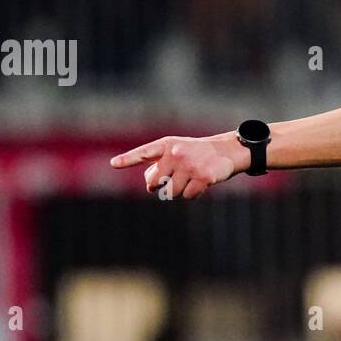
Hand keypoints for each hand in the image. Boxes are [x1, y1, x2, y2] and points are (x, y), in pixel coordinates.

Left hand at [110, 132, 248, 198]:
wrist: (226, 151)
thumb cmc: (196, 153)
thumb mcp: (177, 151)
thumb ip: (160, 164)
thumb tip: (150, 186)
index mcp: (167, 145)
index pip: (144, 152)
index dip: (128, 159)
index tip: (114, 164)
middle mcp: (177, 153)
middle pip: (156, 183)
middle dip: (161, 186)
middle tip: (171, 180)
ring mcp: (190, 165)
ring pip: (172, 192)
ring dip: (179, 191)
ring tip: (190, 178)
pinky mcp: (203, 177)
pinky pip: (188, 196)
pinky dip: (193, 194)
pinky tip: (201, 183)